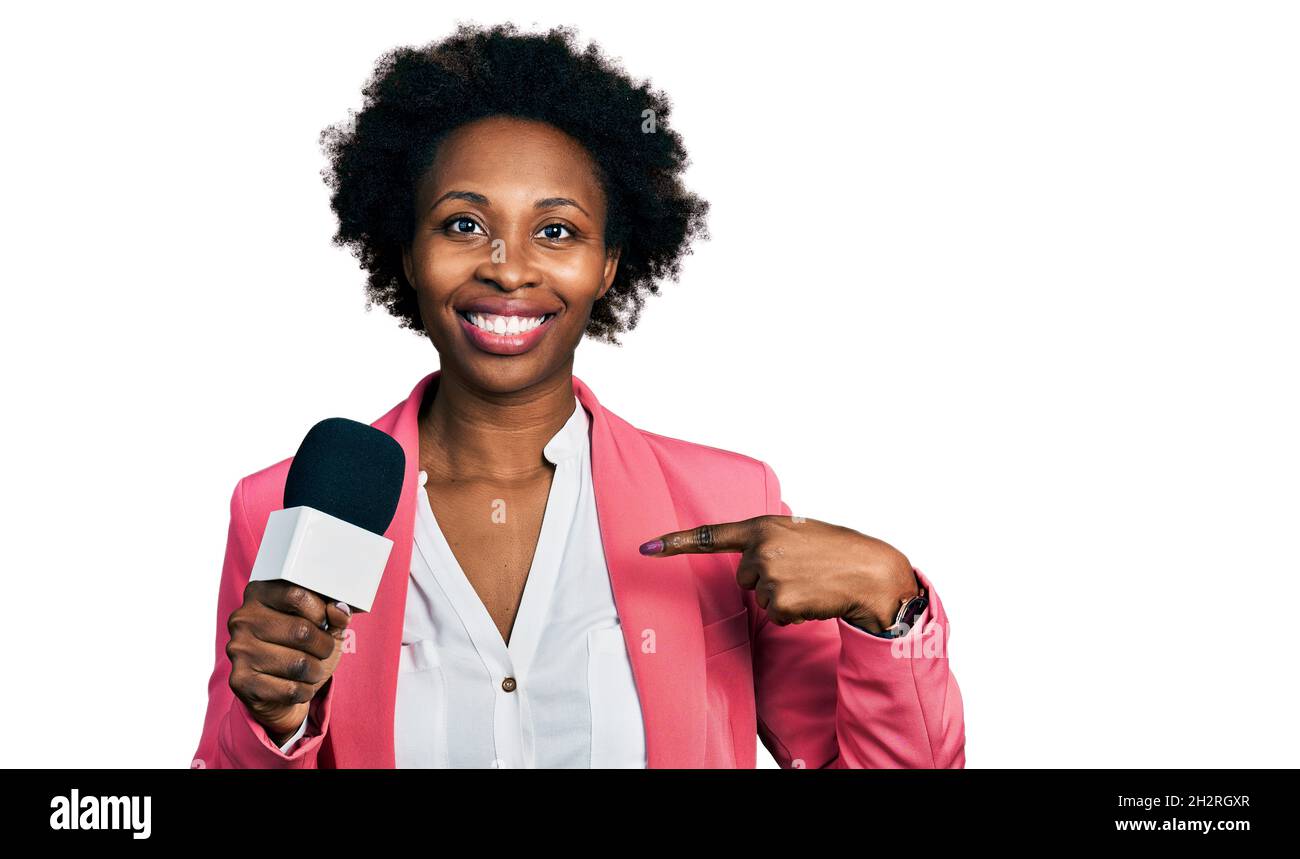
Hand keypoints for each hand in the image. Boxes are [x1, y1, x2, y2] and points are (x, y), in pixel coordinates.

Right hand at [226, 580, 352, 743]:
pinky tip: (298, 686)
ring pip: (298, 663)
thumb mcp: (324, 627)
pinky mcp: (240, 680)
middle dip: (324, 646)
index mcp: (259, 594)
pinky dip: (304, 691)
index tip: (323, 622)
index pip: (296, 595)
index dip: (320, 612)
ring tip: (311, 670)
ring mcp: (238, 650)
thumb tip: (340, 610)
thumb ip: (335, 614)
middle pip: (302, 631)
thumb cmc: (301, 651)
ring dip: (315, 671)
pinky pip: (290, 689)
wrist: (277, 695)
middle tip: (323, 651)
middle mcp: (243, 619)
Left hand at [639, 516, 918, 631]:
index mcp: (764, 526)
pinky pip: (774, 615)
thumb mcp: (799, 533)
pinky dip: (793, 613)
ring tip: (812, 584)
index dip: (675, 543)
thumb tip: (751, 564)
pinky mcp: (778, 600)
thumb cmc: (838, 551)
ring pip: (760, 598)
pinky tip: (814, 599)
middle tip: (802, 571)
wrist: (872, 572)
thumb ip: (769, 541)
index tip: (644, 548)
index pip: (710, 535)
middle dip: (768, 579)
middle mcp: (760, 548)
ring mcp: (768, 574)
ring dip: (784, 597)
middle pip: (743, 576)